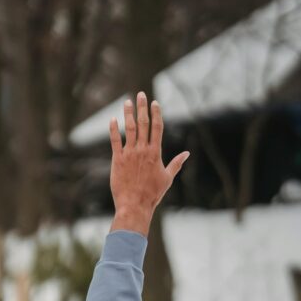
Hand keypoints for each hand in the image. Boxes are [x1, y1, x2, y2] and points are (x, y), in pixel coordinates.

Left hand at [109, 92, 188, 235]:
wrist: (135, 205)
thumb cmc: (152, 194)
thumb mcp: (167, 178)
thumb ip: (176, 163)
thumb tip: (187, 154)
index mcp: (156, 152)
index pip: (157, 127)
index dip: (156, 113)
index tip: (154, 102)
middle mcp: (143, 150)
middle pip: (143, 123)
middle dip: (142, 107)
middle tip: (140, 94)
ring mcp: (130, 154)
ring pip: (129, 129)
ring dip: (128, 114)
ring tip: (127, 102)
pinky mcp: (118, 160)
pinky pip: (115, 141)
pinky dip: (113, 130)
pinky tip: (113, 119)